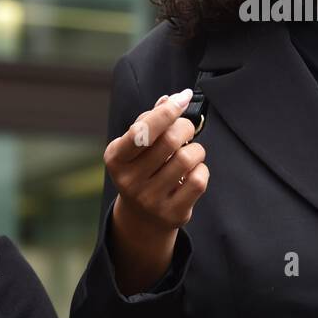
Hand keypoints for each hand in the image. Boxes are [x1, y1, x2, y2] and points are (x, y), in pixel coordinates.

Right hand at [103, 88, 208, 291]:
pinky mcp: (172, 213)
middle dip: (185, 127)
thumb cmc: (142, 170)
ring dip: (196, 149)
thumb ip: (151, 121)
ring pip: (187, 159)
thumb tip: (170, 99)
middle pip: (169, 141)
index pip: (142, 130)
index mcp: (116, 158)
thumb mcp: (136, 146)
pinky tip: (192, 172)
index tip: (183, 98)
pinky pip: (198, 180)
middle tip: (186, 128)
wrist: (142, 218)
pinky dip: (202, 169)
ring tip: (189, 152)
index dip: (167, 112)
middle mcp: (129, 181)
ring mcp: (150, 200)